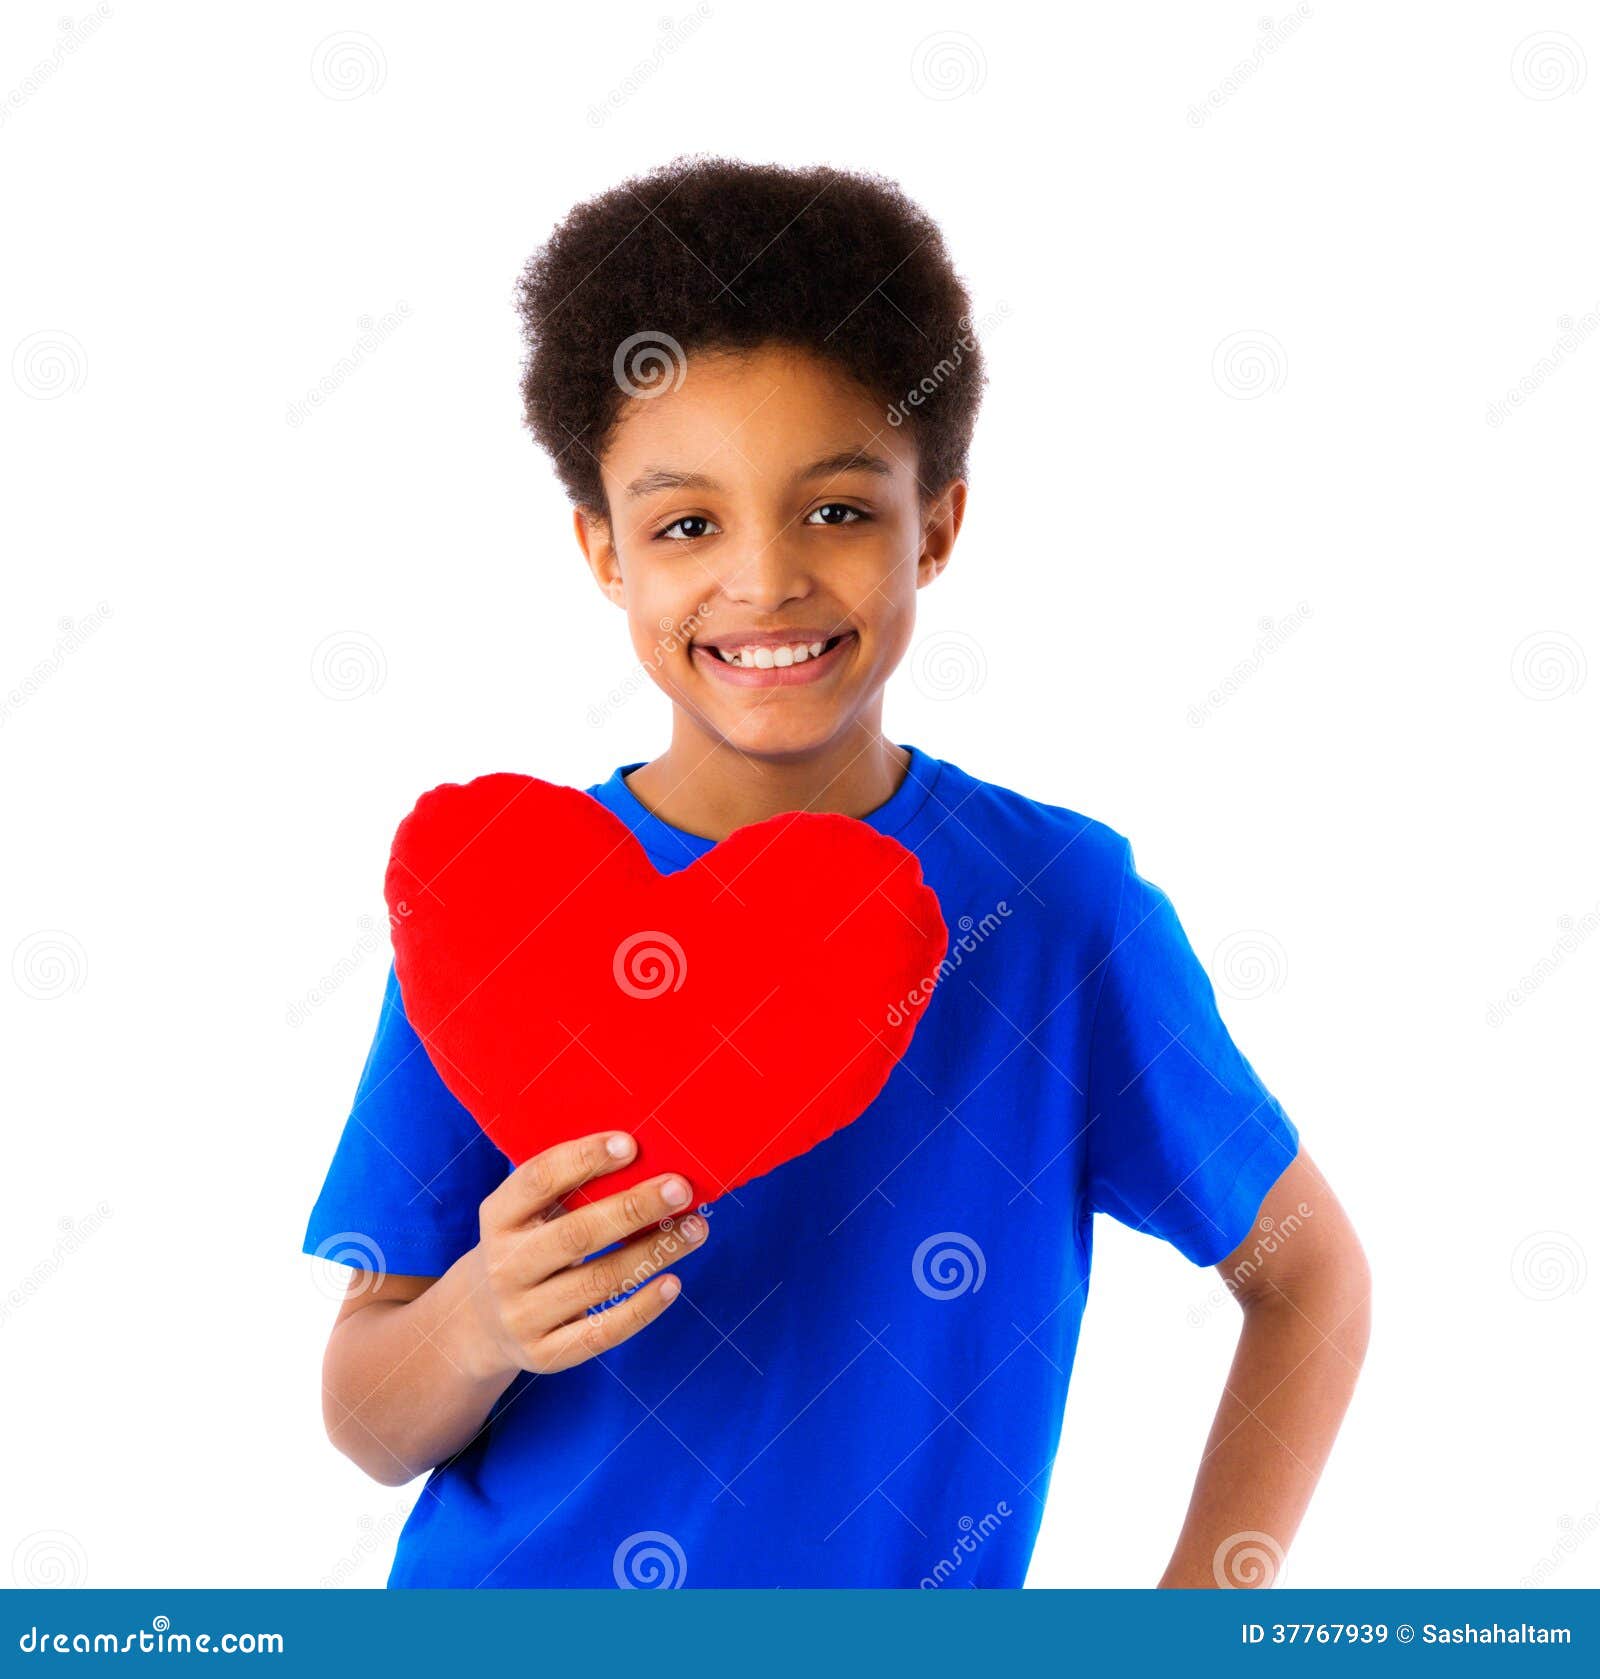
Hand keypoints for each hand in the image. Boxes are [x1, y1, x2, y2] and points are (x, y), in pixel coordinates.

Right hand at [465, 1130, 705, 1376]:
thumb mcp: (530, 1213)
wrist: (481, 1322)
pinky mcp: (544, 1354)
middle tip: (681, 1189)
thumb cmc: (528, 1245)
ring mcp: (522, 1314)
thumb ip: (571, 1187)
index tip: (631, 1143)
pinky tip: (673, 1283)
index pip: (538, 1180)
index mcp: (499, 1217)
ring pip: (598, 1281)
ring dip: (653, 1253)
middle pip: (575, 1234)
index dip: (584, 1159)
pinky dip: (642, 1307)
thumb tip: (647, 1159)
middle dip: (634, 1208)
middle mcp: (504, 1266)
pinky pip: (602, 1332)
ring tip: (695, 1229)